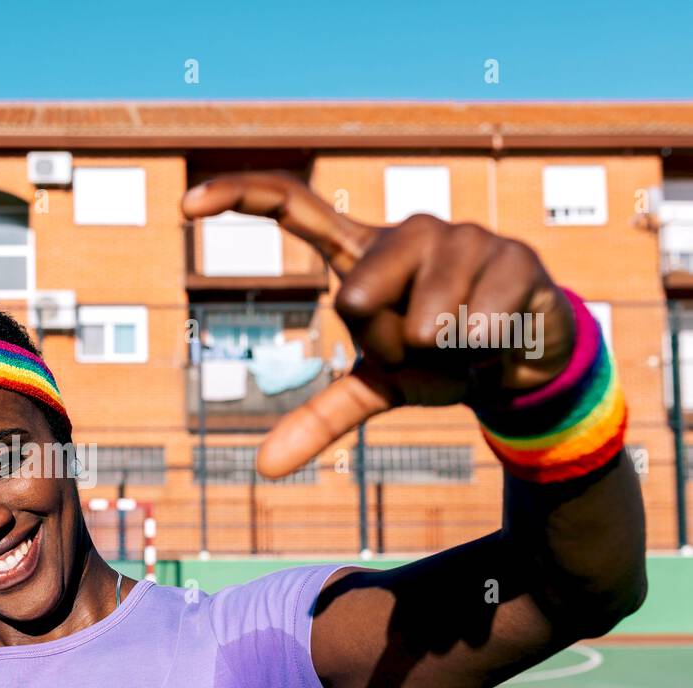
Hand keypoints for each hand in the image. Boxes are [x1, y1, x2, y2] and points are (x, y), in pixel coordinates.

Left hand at [181, 171, 573, 477]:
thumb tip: (262, 468)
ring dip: (442, 350)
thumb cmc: (440, 360)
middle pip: (358, 294)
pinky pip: (478, 321)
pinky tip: (498, 336)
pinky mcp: (513, 256)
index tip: (185, 205)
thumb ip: (320, 418)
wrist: (523, 363)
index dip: (239, 197)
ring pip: (424, 317)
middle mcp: (407, 231)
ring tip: (464, 340)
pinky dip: (485, 348)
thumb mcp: (376, 388)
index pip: (292, 205)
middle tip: (420, 346)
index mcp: (363, 253)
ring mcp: (462, 235)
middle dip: (386, 344)